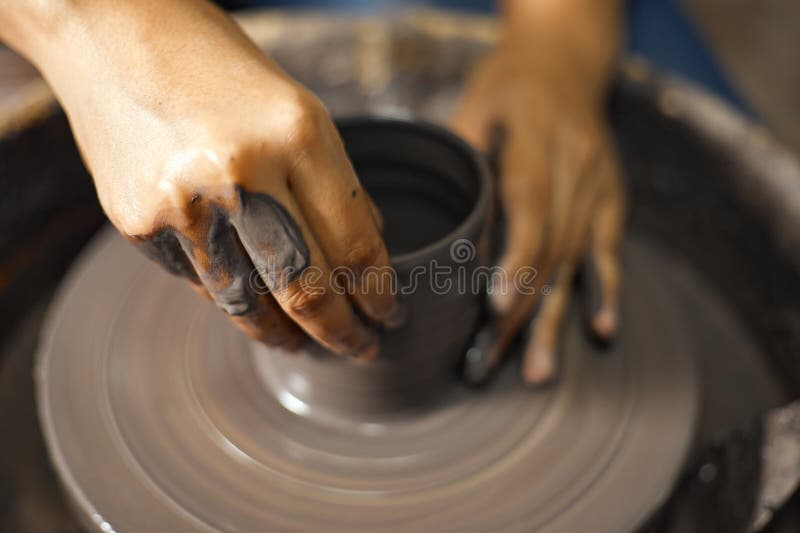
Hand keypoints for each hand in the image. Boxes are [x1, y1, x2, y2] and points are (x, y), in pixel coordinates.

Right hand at [2, 0, 398, 356]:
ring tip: (305, 344)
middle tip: (361, 350)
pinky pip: (201, 281)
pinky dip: (233, 297)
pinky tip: (249, 299)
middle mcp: (240, 175)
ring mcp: (182, 204)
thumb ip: (333, 186)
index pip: (355, 247)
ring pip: (248, 303)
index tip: (390, 318)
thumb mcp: (299, 112)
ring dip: (285, 335)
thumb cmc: (222, 70)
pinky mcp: (139, 224)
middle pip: (306, 291)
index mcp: (296, 137)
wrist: (112, 30)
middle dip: (343, 335)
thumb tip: (364, 255)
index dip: (380, 296)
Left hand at [452, 1, 624, 384]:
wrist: (566, 60)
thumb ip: (463, 163)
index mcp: (538, 142)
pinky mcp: (611, 199)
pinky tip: (599, 330)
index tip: (495, 308)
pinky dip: (604, 292)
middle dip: (517, 312)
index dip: (516, 260)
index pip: (530, 209)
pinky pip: (609, 251)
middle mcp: (576, 168)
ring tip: (535, 371)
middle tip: (485, 363)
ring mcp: (599, 187)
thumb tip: (445, 234)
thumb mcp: (475, 106)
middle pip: (549, 250)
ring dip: (554, 320)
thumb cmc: (508, 85)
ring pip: (576, 262)